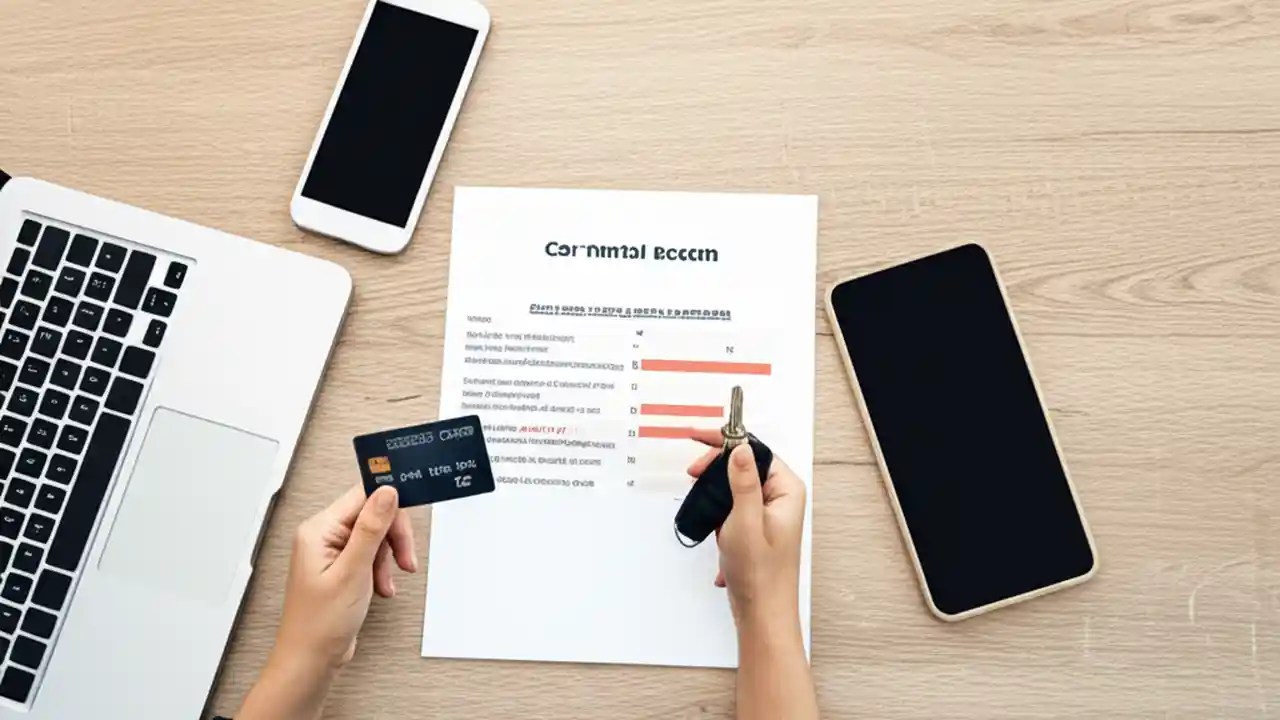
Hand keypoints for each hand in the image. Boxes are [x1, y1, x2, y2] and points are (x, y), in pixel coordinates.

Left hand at [275, 484, 416, 668]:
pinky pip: (370, 554)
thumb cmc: (320, 623)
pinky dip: (381, 569)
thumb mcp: (353, 571)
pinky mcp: (340, 566)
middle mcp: (322, 536)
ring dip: (388, 557)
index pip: (363, 496)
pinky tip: (381, 587)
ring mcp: (331, 552)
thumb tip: (387, 493)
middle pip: (372, 515)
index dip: (390, 507)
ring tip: (388, 581)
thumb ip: (371, 528)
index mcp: (318, 530)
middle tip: (405, 559)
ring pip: (375, 536)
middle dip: (393, 537)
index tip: (407, 522)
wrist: (310, 660)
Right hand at [686, 430, 805, 626]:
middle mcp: (780, 499)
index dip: (726, 441)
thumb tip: (740, 447)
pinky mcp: (756, 528)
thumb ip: (743, 481)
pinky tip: (713, 533)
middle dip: (715, 468)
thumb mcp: (745, 521)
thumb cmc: (760, 574)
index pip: (755, 450)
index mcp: (786, 491)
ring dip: (715, 493)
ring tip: (703, 508)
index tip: (699, 437)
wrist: (761, 614)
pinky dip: (718, 514)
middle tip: (693, 473)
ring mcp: (768, 514)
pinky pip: (733, 508)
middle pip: (744, 465)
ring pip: (735, 487)